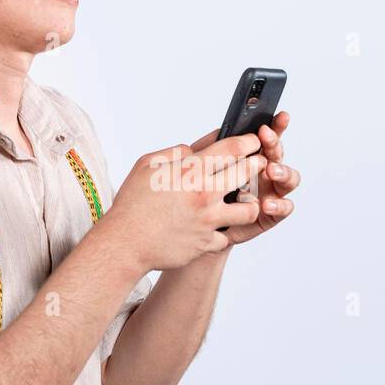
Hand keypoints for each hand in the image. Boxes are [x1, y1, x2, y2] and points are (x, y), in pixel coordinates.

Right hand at [103, 133, 268, 270]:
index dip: (249, 141)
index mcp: (190, 171)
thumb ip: (174, 152)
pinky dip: (221, 232)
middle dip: (258, 165)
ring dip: (250, 203)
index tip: (254, 141)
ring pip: (249, 210)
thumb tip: (194, 149)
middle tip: (259, 164)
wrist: (125, 243)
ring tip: (245, 201)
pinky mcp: (206, 243)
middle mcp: (204, 194)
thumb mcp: (147, 165)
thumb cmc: (132, 203)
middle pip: (247, 173)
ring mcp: (208, 221)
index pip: (232, 148)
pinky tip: (214, 228)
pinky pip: (226, 237)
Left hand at [189, 111, 297, 245]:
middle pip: (278, 154)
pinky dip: (280, 204)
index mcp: (252, 158)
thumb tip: (221, 129)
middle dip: (274, 144)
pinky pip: (285, 207)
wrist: (200, 228)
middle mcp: (266, 172)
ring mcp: (271, 192)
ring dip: (283, 172)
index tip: (278, 116)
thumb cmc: (205, 196)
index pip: (266, 138)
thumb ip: (214, 149)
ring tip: (272, 171)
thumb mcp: (205, 169)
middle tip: (266, 138)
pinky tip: (267, 203)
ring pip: (290, 178)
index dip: (275, 126)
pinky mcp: (271, 214)